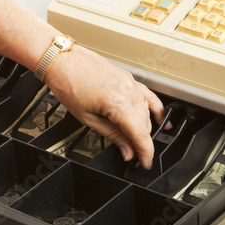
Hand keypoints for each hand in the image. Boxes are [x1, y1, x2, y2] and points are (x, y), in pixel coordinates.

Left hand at [43, 45, 163, 168]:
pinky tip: (161, 120)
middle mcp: (128, 91)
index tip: (145, 163)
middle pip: (144, 125)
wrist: (63, 61)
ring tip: (134, 141)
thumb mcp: (87, 118)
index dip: (145, 153)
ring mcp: (130, 83)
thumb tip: (127, 151)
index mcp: (118, 102)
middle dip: (140, 142)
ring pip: (146, 112)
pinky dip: (156, 109)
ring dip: (143, 128)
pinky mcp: (129, 78)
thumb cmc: (68, 84)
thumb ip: (113, 136)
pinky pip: (148, 95)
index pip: (141, 134)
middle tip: (132, 154)